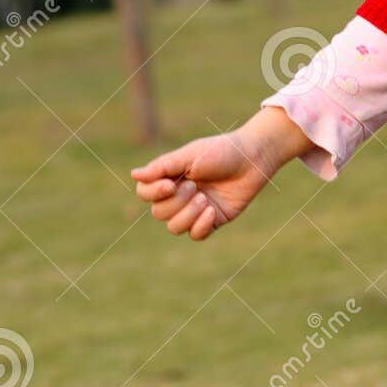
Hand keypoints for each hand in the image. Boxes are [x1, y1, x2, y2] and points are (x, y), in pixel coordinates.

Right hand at [130, 110, 300, 240]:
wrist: (252, 159)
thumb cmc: (220, 152)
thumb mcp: (190, 156)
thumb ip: (162, 167)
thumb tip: (133, 175)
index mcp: (170, 177)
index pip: (145, 193)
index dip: (153, 193)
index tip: (170, 183)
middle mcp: (179, 195)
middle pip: (159, 213)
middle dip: (176, 202)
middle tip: (194, 185)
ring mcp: (194, 209)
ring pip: (174, 227)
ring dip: (187, 214)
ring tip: (204, 199)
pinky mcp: (212, 220)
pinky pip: (196, 235)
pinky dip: (201, 225)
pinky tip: (212, 211)